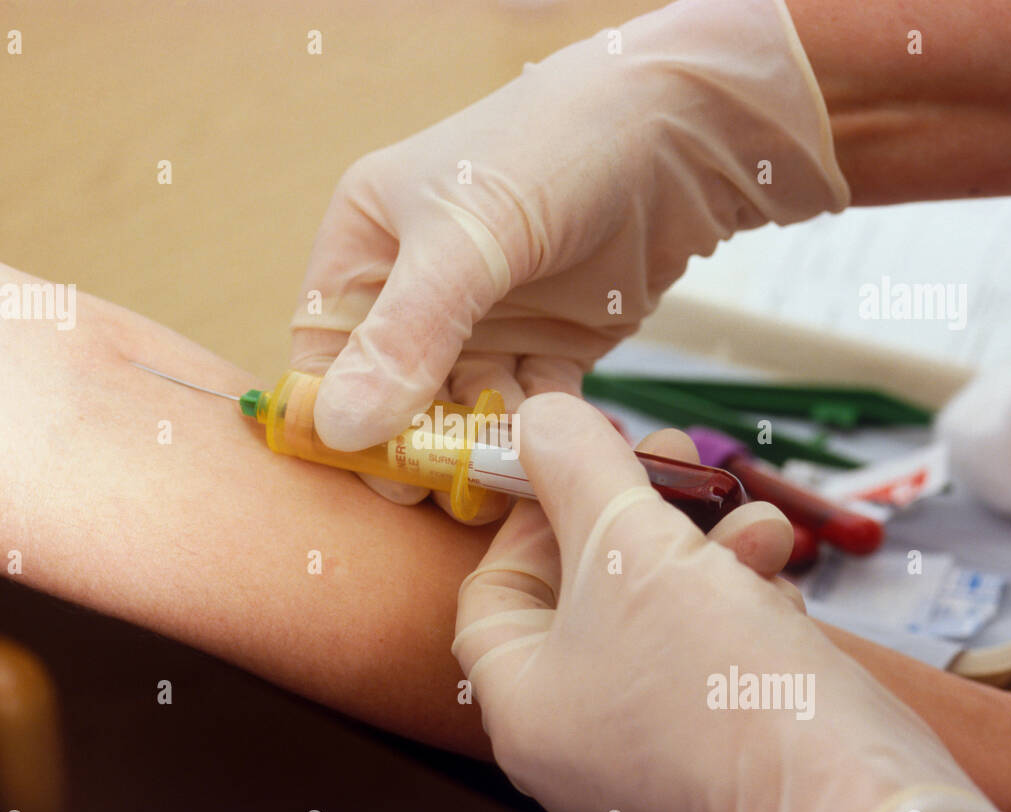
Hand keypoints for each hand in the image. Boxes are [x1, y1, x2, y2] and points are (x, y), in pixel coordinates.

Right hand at [290, 0, 849, 520]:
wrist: (683, 124)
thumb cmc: (554, 146)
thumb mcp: (467, 236)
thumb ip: (406, 333)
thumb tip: (340, 430)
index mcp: (367, 246)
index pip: (326, 351)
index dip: (339, 416)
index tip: (375, 470)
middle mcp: (417, 288)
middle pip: (394, 393)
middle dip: (420, 438)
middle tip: (446, 489)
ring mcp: (486, 319)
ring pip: (464, 407)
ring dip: (485, 440)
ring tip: (512, 464)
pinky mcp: (550, 342)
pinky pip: (530, 405)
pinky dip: (540, 427)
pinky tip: (557, 440)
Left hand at [454, 393, 1010, 811]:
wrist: (864, 806)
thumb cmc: (729, 692)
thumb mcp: (635, 548)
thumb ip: (577, 472)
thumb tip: (539, 420)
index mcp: (525, 709)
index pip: (493, 592)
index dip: (533, 516)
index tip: (581, 466)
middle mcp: (576, 741)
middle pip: (582, 596)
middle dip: (638, 516)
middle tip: (675, 461)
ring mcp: (649, 752)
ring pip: (657, 617)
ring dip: (706, 551)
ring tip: (758, 527)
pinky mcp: (720, 752)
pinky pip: (709, 656)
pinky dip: (741, 605)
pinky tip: (778, 582)